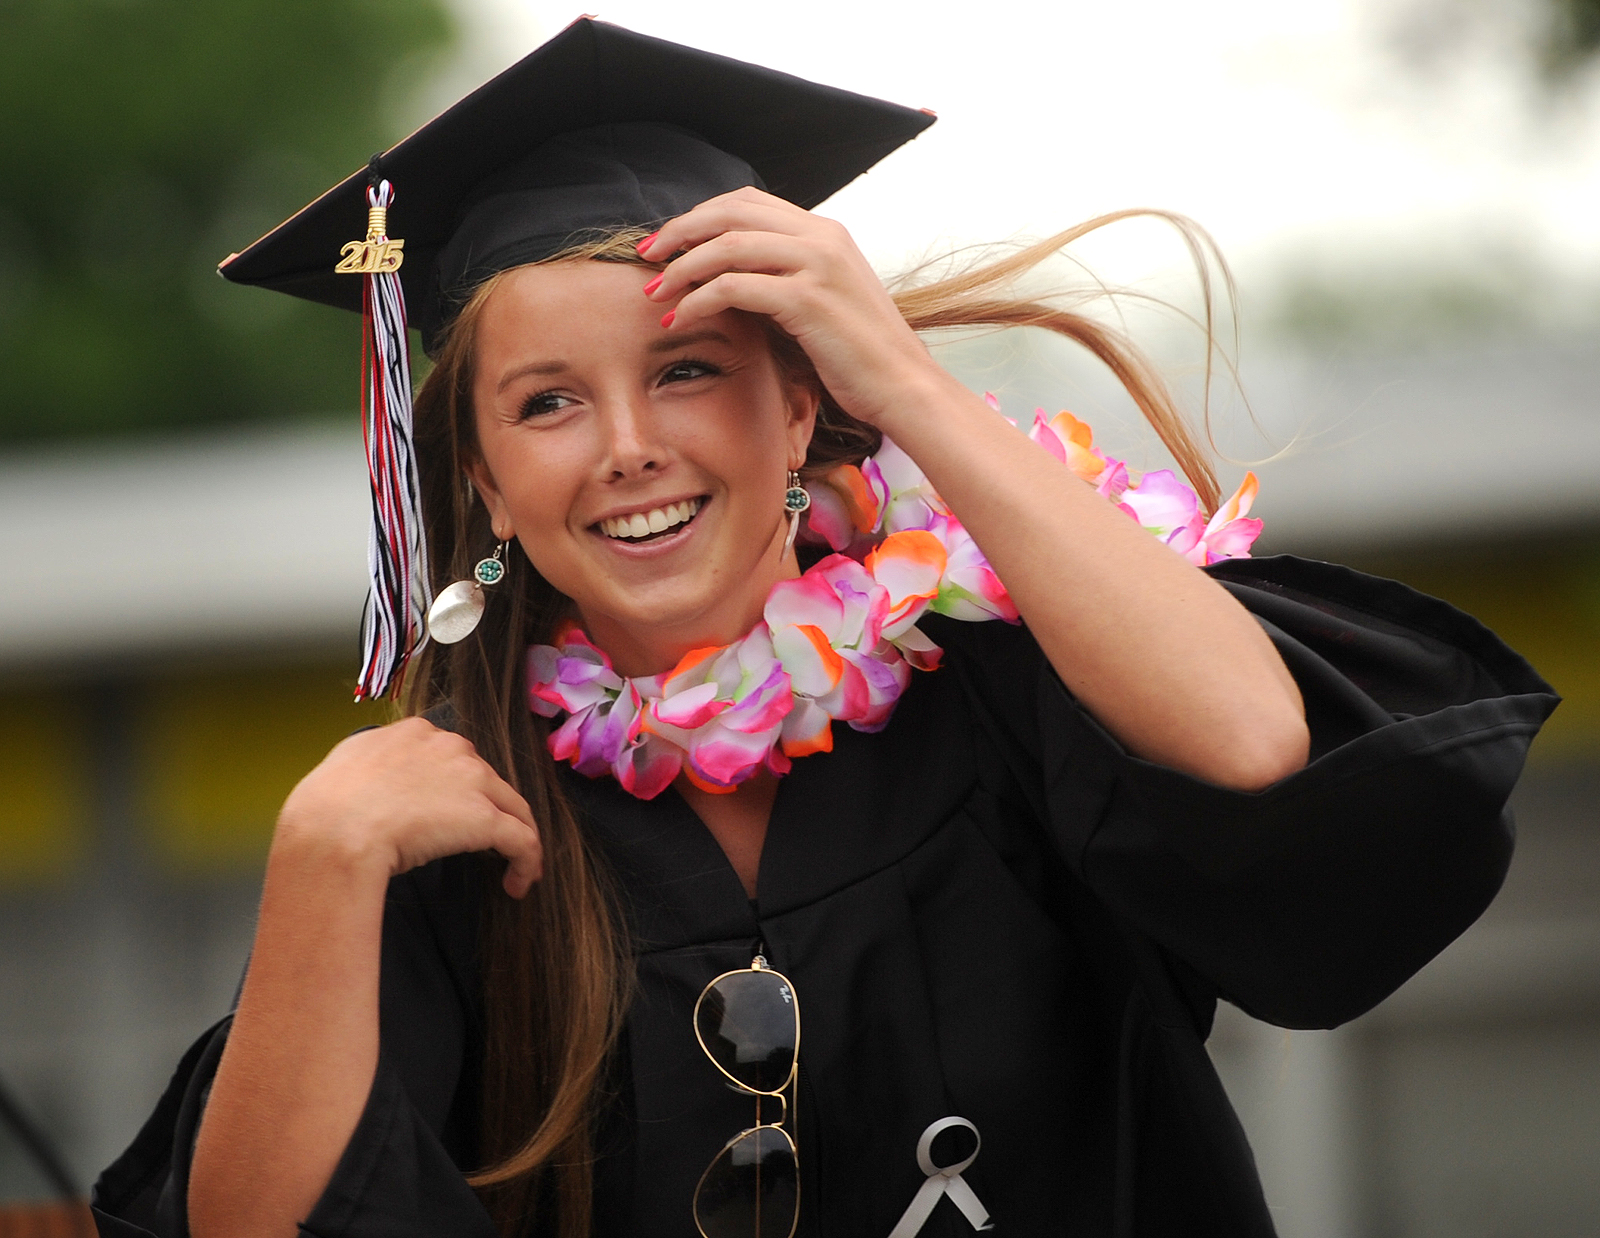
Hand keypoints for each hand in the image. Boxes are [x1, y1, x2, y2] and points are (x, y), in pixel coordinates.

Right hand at [275, 717, 541, 896]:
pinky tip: (519, 883)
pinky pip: (523, 839)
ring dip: (515, 837)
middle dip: (485, 811)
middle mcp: (451, 747)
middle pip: (485, 779)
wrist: (332, 830)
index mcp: (416, 733)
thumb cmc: (326, 808)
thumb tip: (372, 783)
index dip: (457, 788)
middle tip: (482, 844)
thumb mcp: (346, 766)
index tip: (452, 813)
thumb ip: (371, 765)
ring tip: (511, 869)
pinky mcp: (485, 818)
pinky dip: (528, 861)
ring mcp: (472, 781)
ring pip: (512, 807)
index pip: (452, 757)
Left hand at [640, 187, 946, 426]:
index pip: (747, 202)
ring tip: (655, 293)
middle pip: (730, 212)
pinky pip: (733, 287)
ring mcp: (817, 265)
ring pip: (726, 245)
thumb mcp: (827, 303)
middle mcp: (822, 238)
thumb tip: (733, 279)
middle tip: (647, 257)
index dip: (700, 216)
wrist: (904, 387)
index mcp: (826, 232)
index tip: (668, 242)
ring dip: (681, 268)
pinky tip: (680, 318)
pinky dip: (698, 300)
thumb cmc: (863, 357)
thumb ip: (788, 279)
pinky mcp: (807, 300)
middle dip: (680, 231)